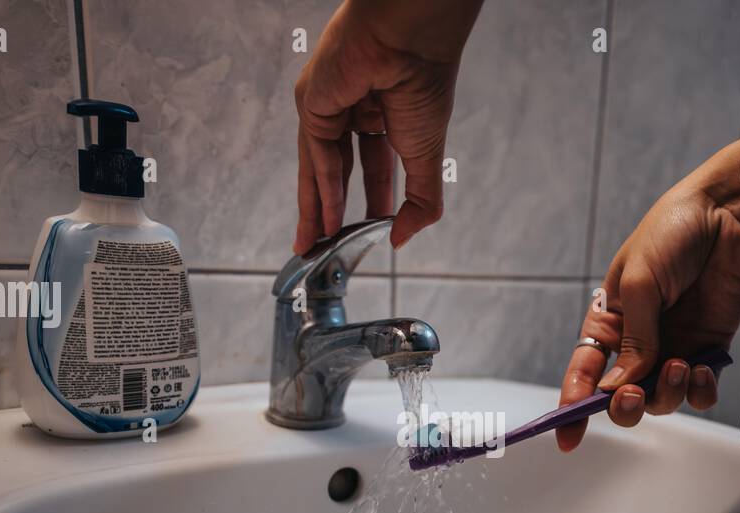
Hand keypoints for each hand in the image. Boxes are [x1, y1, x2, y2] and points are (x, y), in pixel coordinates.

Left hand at [293, 0, 481, 253]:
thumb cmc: (425, 83)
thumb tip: (402, 239)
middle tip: (324, 246)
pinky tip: (325, 216)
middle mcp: (353, 109)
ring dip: (317, 207)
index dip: (372, 200)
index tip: (372, 231)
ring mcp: (330, 104)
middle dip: (331, 210)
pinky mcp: (312, 101)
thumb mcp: (428, 157)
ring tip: (314, 244)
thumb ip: (420, 202)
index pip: (374, 165)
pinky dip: (321, 187)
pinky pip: (316, 153)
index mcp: (385, 113)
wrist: (410, 40)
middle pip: (338, 170)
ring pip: (320, 166)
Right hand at [556, 185, 739, 450]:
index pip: (584, 374)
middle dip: (624, 408)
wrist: (727, 214)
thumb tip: (622, 387)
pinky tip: (703, 370)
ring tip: (681, 366)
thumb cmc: (671, 235)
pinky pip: (700, 391)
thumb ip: (635, 339)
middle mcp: (637, 344)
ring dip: (667, 393)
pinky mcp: (708, 350)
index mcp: (608, 323)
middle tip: (633, 395)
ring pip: (662, 400)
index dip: (572, 408)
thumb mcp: (640, 284)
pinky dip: (700, 391)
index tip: (567, 439)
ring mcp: (673, 349)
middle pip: (621, 399)